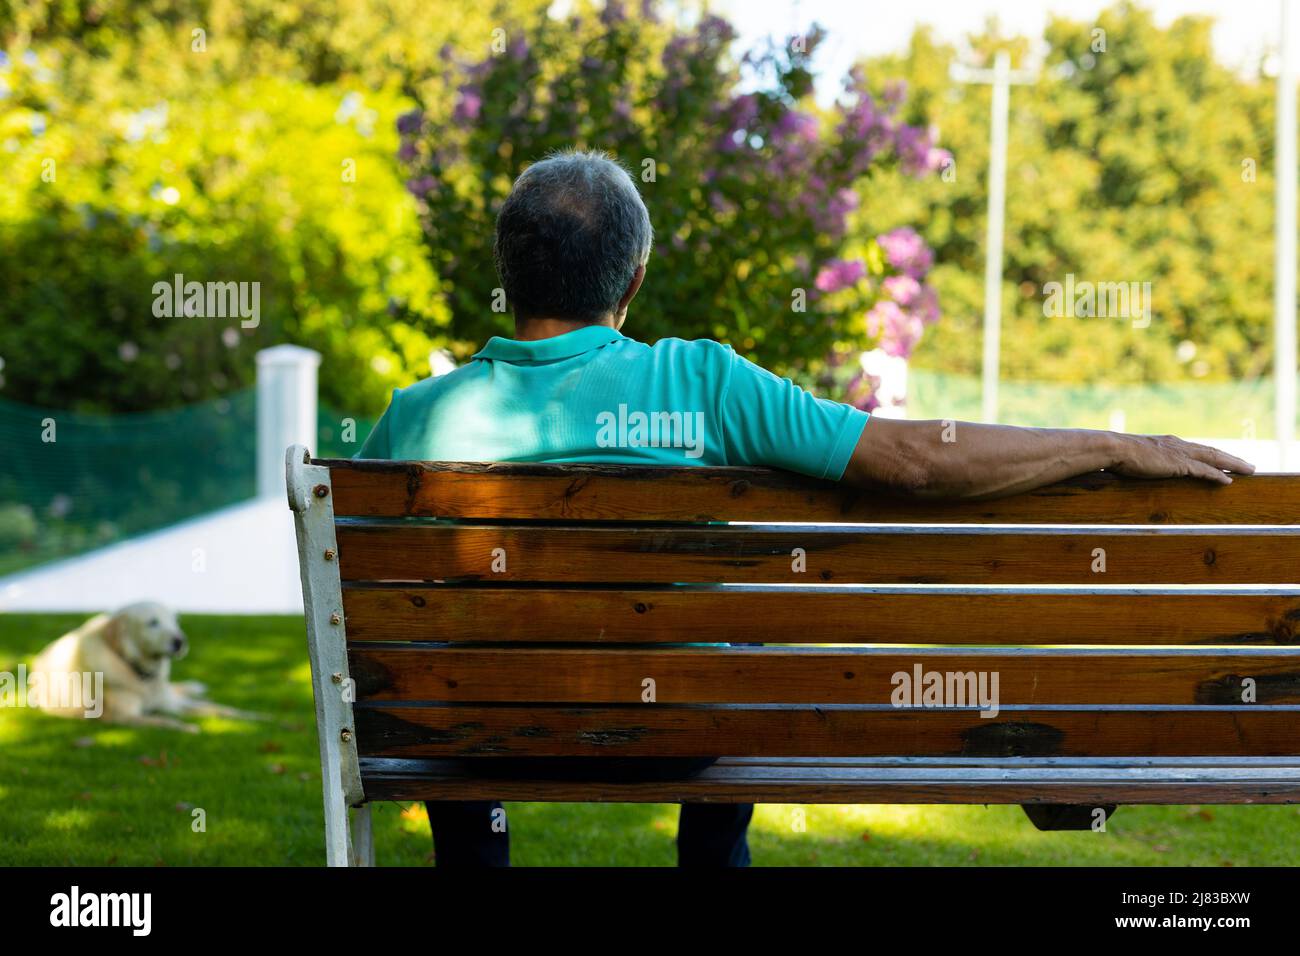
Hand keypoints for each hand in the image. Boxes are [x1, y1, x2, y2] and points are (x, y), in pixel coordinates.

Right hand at [1109, 433, 1255, 484]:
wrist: (1114, 449)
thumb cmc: (1117, 454)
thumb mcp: (1133, 456)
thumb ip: (1142, 460)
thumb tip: (1136, 467)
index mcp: (1168, 444)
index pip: (1197, 449)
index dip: (1213, 455)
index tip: (1225, 460)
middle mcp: (1178, 445)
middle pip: (1212, 452)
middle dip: (1232, 459)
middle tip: (1248, 466)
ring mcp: (1179, 454)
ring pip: (1214, 458)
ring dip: (1233, 464)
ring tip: (1249, 470)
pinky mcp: (1178, 464)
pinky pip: (1203, 470)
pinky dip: (1217, 474)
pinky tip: (1229, 480)